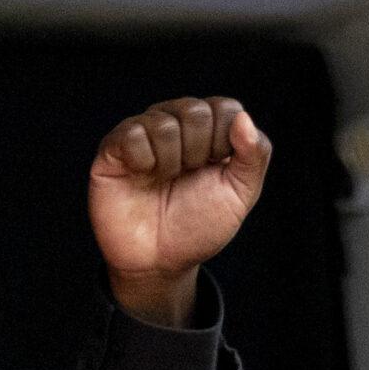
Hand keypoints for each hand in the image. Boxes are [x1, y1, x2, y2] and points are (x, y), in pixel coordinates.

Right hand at [90, 97, 272, 326]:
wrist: (160, 260)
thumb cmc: (198, 226)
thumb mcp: (240, 195)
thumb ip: (254, 156)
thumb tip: (244, 118)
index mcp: (209, 131)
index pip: (226, 108)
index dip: (227, 142)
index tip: (216, 169)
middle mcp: (175, 124)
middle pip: (196, 111)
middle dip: (199, 154)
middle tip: (188, 177)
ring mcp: (143, 132)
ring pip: (164, 123)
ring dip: (171, 162)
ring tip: (164, 181)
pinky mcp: (114, 146)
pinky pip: (133, 134)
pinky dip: (144, 162)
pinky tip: (142, 177)